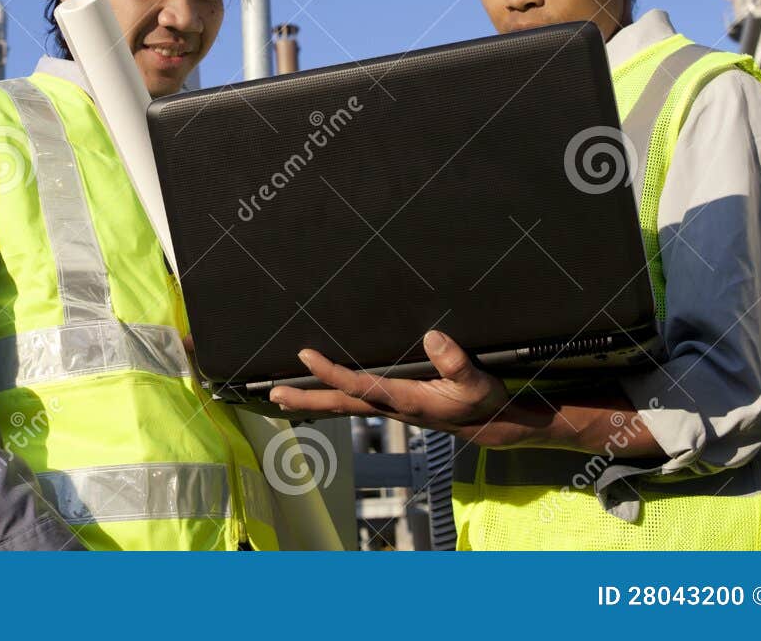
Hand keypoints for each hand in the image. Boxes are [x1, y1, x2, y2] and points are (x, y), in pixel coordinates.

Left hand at [268, 330, 517, 443]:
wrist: (488, 423)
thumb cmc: (480, 401)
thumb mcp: (476, 383)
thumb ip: (456, 362)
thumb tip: (433, 337)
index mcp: (405, 400)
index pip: (359, 386)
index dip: (331, 372)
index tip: (306, 356)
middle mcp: (390, 406)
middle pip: (339, 402)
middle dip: (305, 398)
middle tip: (273, 394)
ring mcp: (388, 407)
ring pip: (341, 405)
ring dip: (311, 401)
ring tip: (280, 397)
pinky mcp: (391, 404)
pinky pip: (352, 401)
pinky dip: (329, 398)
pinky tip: (316, 394)